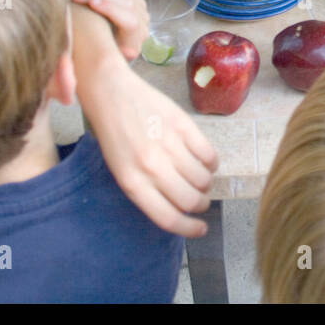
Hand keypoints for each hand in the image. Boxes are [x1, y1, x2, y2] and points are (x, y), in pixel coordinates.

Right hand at [71, 0, 148, 60]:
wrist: (102, 48)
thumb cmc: (96, 56)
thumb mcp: (100, 58)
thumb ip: (104, 55)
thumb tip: (113, 51)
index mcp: (135, 42)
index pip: (130, 21)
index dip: (112, 9)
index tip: (91, 3)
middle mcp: (142, 23)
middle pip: (126, 2)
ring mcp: (139, 8)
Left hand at [79, 61, 220, 237]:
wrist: (111, 94)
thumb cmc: (114, 136)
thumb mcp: (121, 170)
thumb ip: (146, 190)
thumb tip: (177, 207)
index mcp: (132, 182)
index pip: (168, 217)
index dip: (188, 229)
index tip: (200, 229)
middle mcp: (152, 167)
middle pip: (190, 200)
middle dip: (201, 205)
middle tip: (201, 201)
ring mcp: (169, 145)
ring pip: (203, 179)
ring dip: (206, 184)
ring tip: (201, 178)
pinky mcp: (183, 126)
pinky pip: (209, 154)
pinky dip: (212, 162)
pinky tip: (205, 160)